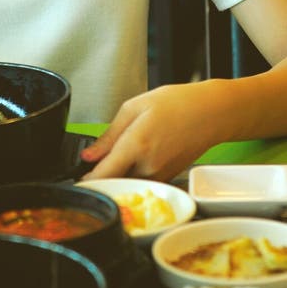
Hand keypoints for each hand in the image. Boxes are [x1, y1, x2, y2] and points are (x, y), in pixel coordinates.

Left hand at [79, 82, 225, 180]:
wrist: (211, 113)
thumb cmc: (176, 104)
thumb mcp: (134, 108)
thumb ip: (108, 135)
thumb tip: (89, 156)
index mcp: (137, 145)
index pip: (103, 175)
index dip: (86, 181)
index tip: (76, 181)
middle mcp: (149, 166)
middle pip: (115, 181)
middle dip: (102, 175)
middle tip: (97, 161)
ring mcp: (160, 175)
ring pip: (129, 183)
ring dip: (119, 175)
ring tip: (123, 151)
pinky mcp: (168, 178)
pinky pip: (143, 181)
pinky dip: (135, 173)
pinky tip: (140, 154)